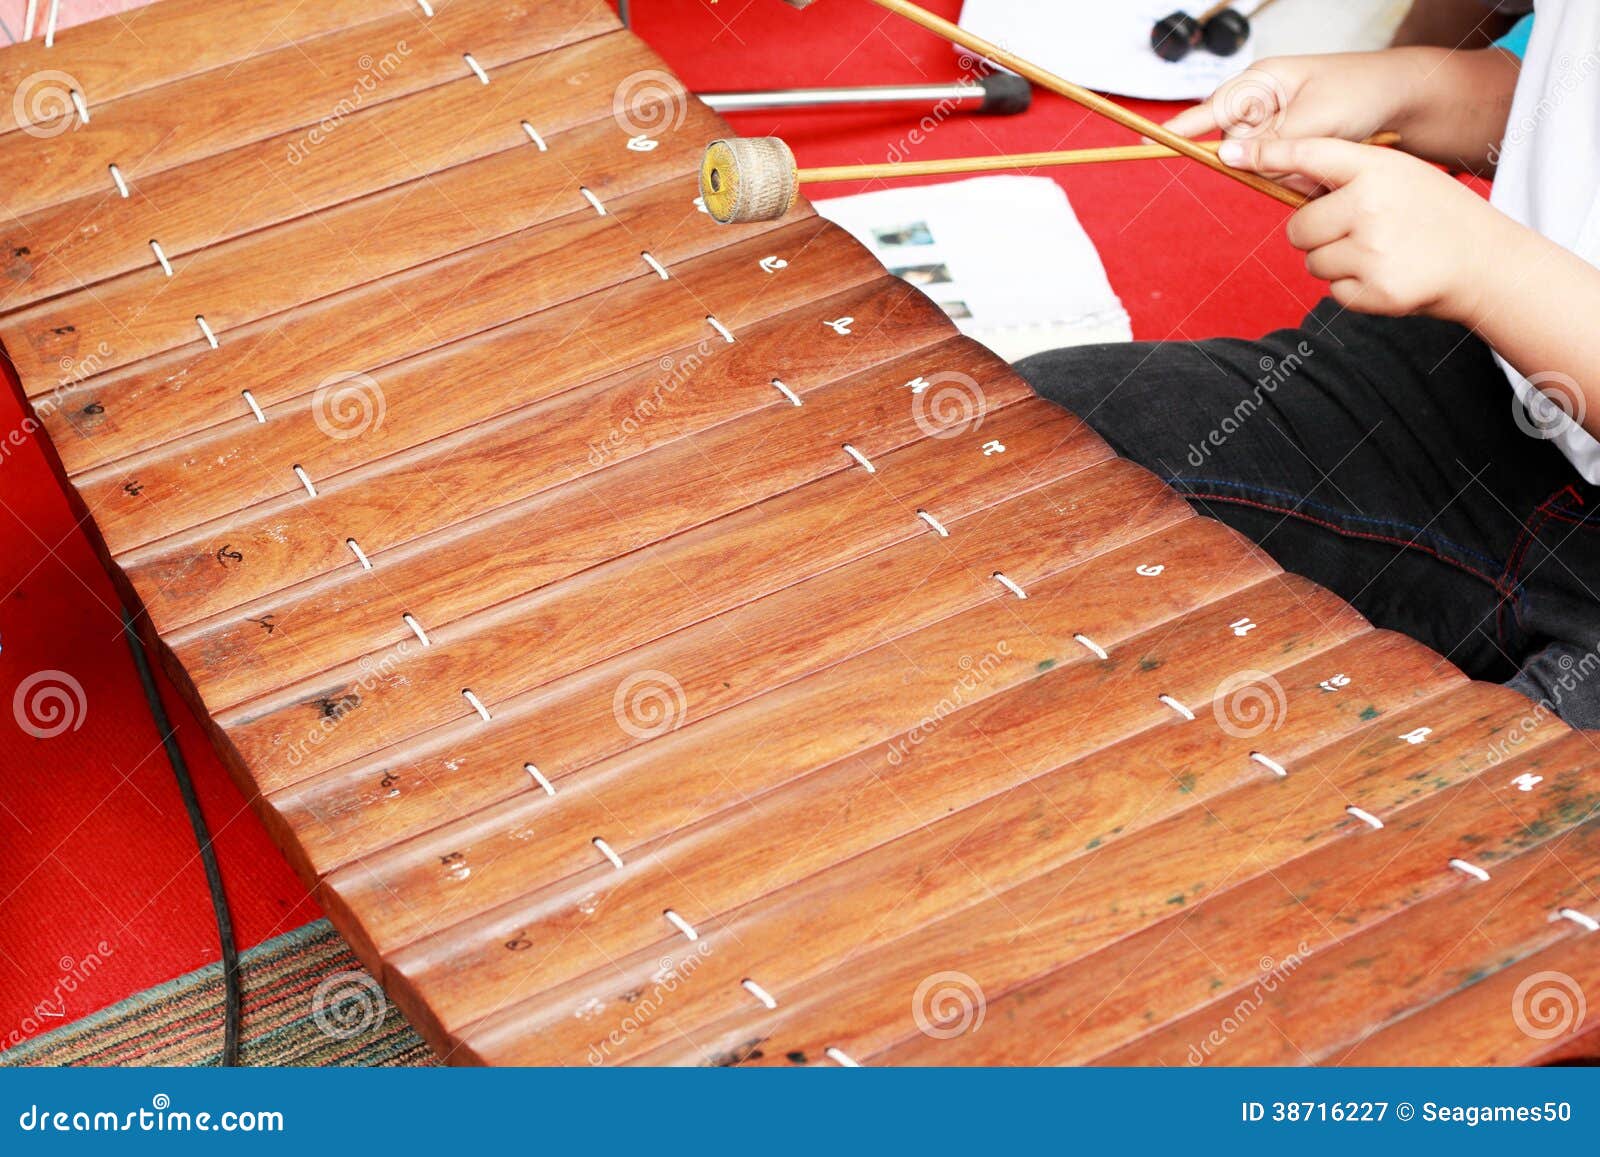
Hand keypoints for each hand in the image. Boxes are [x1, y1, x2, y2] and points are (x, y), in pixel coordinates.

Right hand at [1166, 48, 1518, 174]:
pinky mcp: (1290, 152)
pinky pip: (1280, 177)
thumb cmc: (1362, 91)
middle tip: (1307, 146)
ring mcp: (1275, 131)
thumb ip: (1269, 143)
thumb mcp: (1315, 117)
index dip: (1178, 129)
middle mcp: (1262, 107)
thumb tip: (1226, 158)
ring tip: (1328, 147)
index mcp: (1260, 84)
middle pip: (1238, 151)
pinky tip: (1326, 163)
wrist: (1407, 102)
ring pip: (1261, 170)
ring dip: (1291, 171)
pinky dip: (1303, 178)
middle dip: (1269, 159)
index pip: (1208, 111)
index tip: (1143, 140)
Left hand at [1219, 135, 1516, 320]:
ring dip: (1335, 262)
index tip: (1231, 152)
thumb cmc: (1433, 215)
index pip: (1309, 156)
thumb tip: (1277, 175)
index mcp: (1378, 169)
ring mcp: (1371, 251)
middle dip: (1317, 234)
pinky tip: (1386, 274)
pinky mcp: (1373, 290)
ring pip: (1311, 262)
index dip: (1266, 155)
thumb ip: (1347, 175)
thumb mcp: (1399, 176)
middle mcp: (1370, 206)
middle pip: (1298, 228)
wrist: (1485, 261)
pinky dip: (1352, 287)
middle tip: (1359, 231)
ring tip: (1379, 252)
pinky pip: (1332, 291)